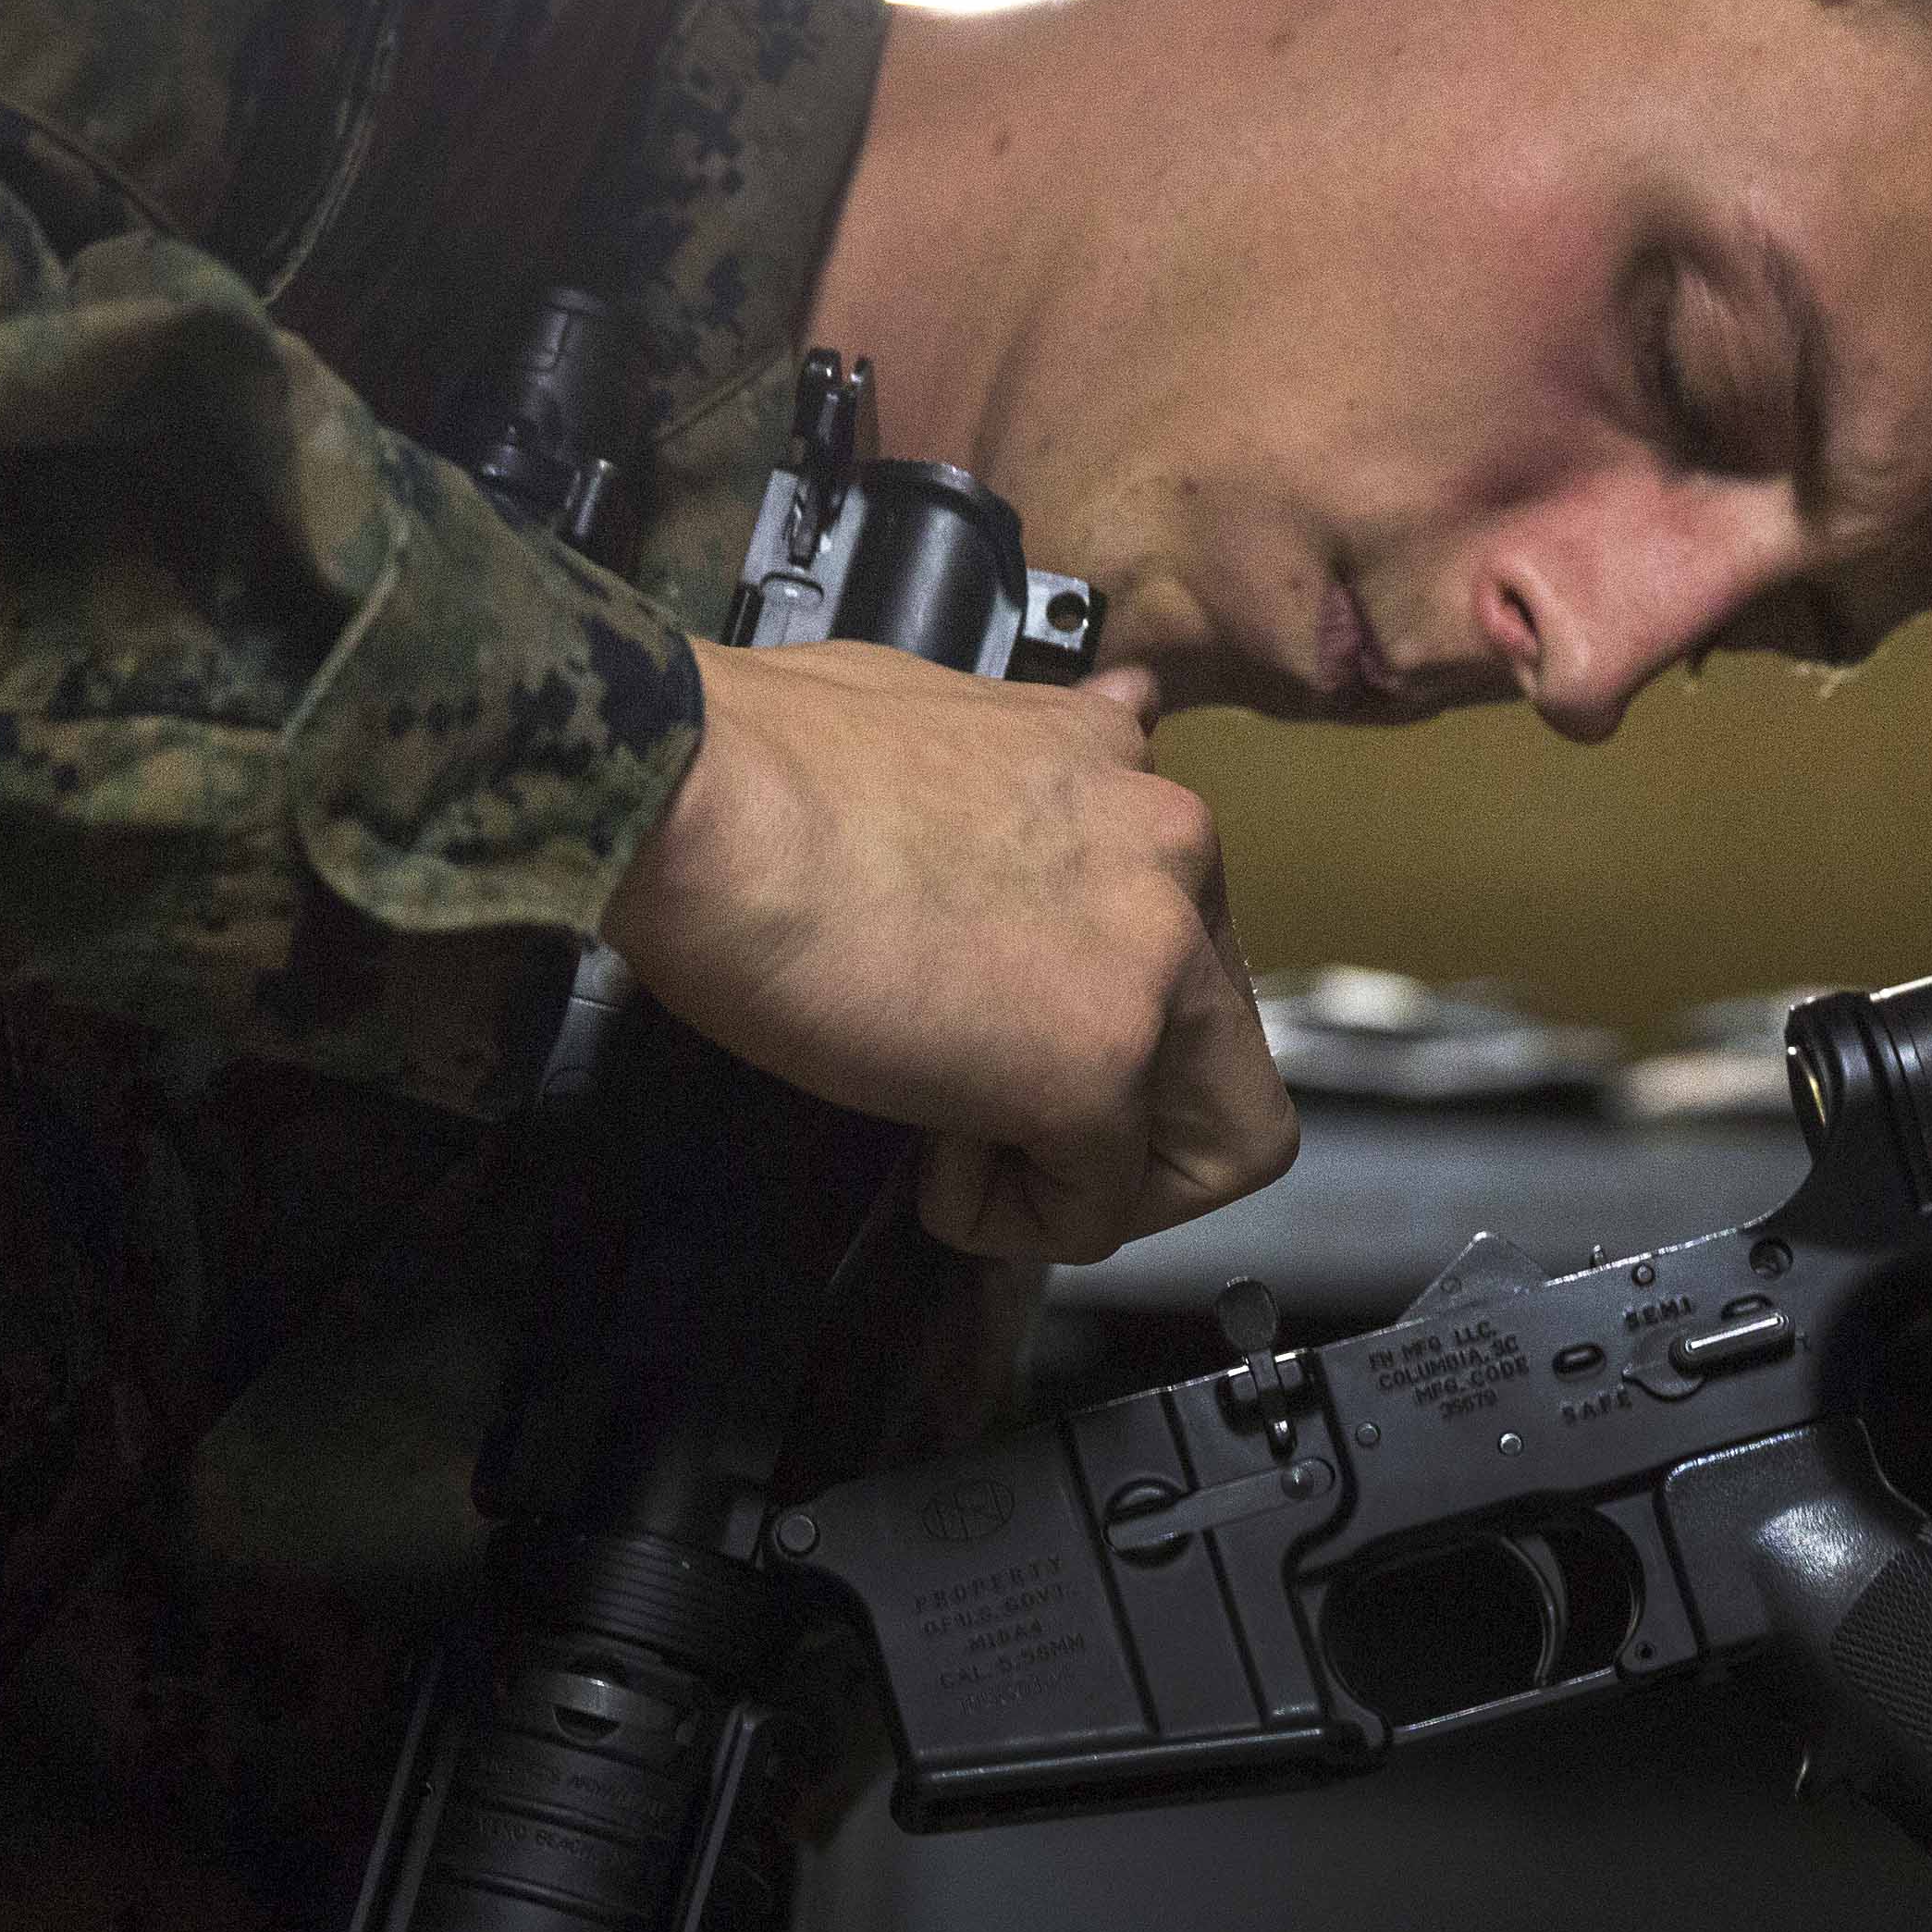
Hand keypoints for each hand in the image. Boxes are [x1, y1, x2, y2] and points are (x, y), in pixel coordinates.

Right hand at [607, 643, 1299, 1261]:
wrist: (694, 791)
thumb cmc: (758, 756)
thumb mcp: (941, 713)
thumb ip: (1036, 757)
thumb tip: (1070, 741)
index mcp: (1132, 778)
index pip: (1194, 945)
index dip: (1108, 1019)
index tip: (1007, 1027)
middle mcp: (1173, 860)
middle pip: (1237, 1059)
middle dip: (1136, 1126)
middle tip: (1015, 1131)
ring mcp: (1148, 968)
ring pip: (1217, 1147)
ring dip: (1096, 1178)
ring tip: (968, 1148)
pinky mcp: (1091, 1069)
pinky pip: (1096, 1210)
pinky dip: (1009, 1217)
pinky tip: (922, 1157)